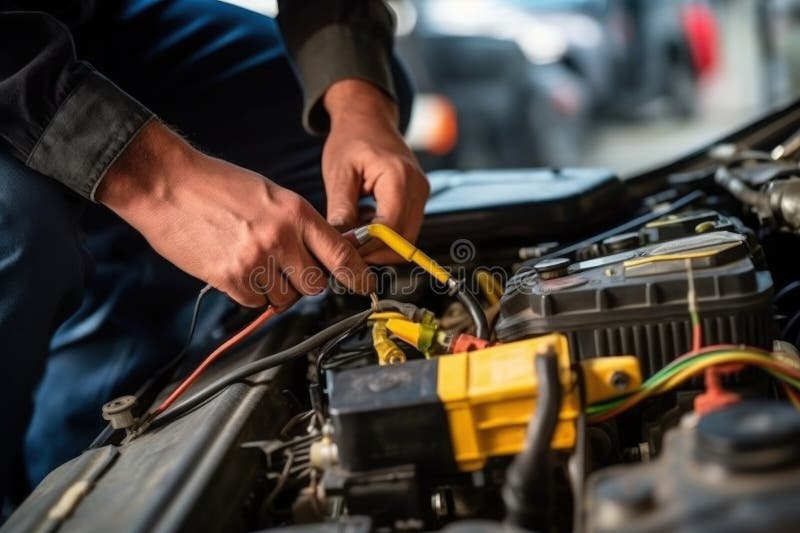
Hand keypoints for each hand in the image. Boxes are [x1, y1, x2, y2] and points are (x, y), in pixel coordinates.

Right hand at [97, 120, 373, 309]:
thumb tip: (323, 254)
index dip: (357, 275)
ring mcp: (255, 261)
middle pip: (315, 285)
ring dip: (276, 290)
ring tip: (256, 264)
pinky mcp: (229, 279)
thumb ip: (300, 224)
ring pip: (285, 299)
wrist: (167, 184)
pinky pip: (255, 302)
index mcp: (296, 213)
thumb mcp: (271, 195)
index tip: (363, 286)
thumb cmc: (218, 185)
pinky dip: (251, 293)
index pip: (341, 253)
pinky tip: (237, 268)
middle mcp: (280, 239)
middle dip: (307, 283)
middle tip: (290, 269)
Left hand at [322, 79, 429, 262]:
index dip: (369, 246)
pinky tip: (362, 222)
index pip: (391, 229)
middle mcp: (418, 187)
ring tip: (352, 231)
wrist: (368, 117)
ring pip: (406, 238)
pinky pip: (406, 227)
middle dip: (376, 251)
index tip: (344, 251)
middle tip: (346, 251)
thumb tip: (340, 244)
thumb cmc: (351, 139)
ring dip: (379, 244)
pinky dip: (384, 234)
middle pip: (404, 240)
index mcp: (399, 177)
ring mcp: (422, 193)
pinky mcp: (418, 198)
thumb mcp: (339, 174)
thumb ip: (341, 211)